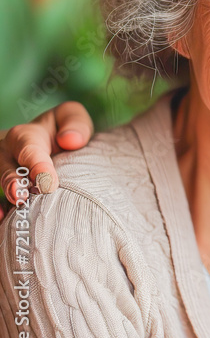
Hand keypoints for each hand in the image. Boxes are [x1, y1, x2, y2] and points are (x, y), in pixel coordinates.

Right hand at [1, 102, 93, 216]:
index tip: (48, 184)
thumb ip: (75, 124)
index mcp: (24, 137)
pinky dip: (1, 210)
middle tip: (22, 196)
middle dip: (13, 185)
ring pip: (2, 185)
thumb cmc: (62, 130)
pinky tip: (3, 221)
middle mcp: (7, 156)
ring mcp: (3, 174)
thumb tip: (71, 140)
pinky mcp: (6, 190)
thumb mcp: (71, 117)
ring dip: (8, 199)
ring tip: (14, 211)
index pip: (29, 151)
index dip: (38, 167)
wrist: (48, 143)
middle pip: (7, 172)